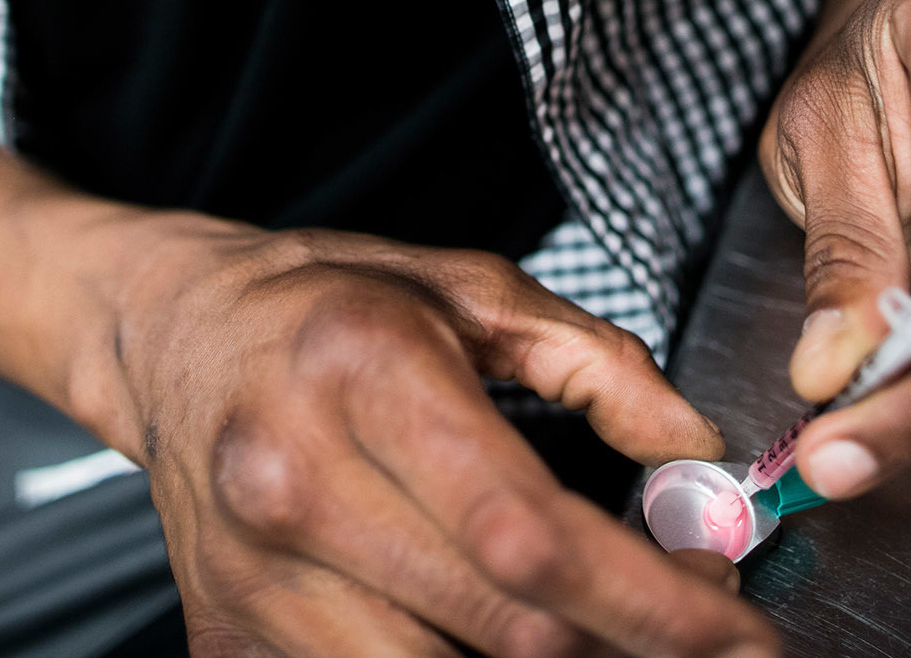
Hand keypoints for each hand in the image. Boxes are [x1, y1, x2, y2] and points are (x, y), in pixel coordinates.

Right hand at [106, 224, 777, 655]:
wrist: (176, 335)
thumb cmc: (327, 304)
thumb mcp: (473, 288)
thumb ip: (598, 365)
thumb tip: (692, 447)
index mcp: (367, 374)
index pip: (533, 532)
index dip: (655, 599)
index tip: (735, 624)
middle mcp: (297, 485)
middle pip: (508, 630)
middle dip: (636, 645)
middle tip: (701, 629)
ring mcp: (255, 576)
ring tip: (610, 629)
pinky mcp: (230, 635)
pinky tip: (515, 636)